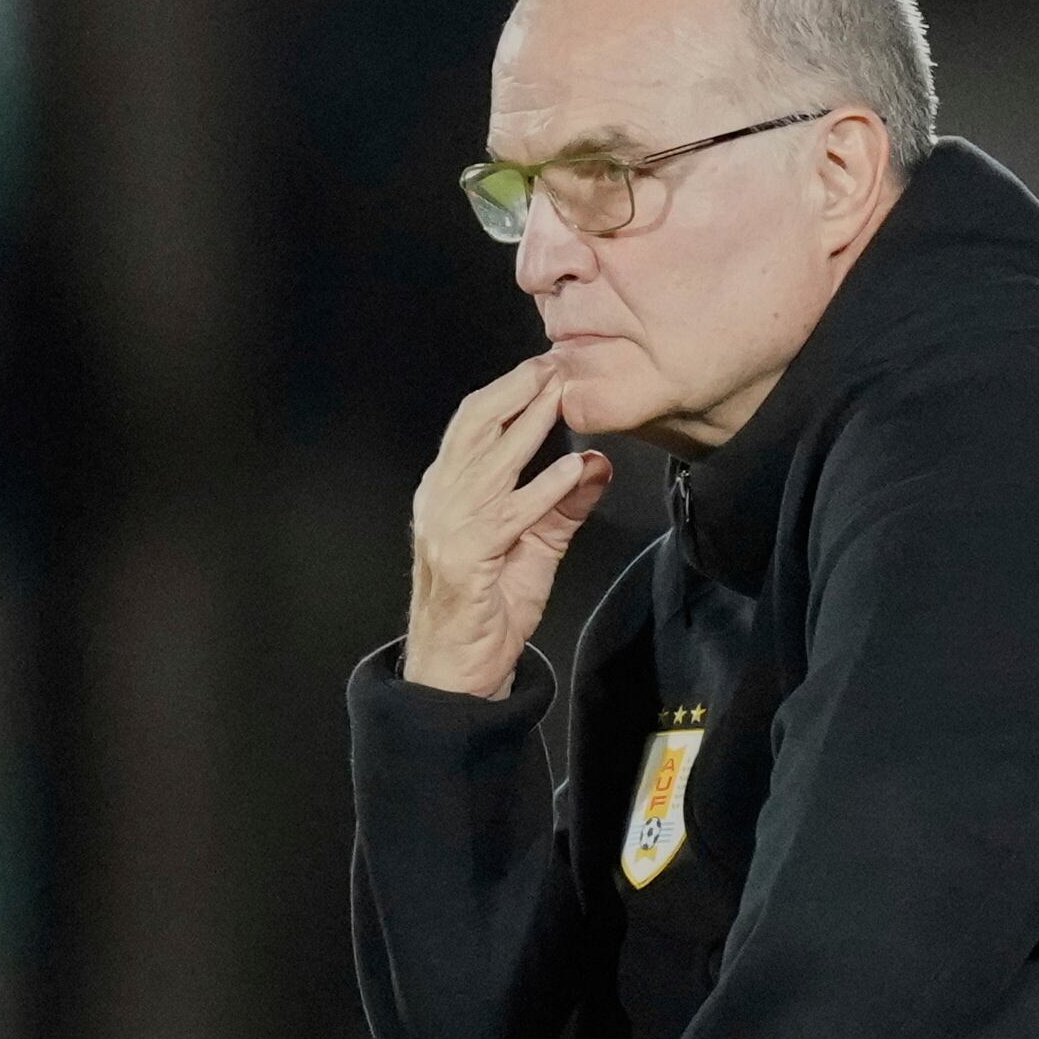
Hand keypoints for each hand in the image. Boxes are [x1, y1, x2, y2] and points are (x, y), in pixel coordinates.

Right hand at [404, 353, 614, 698]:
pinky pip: (509, 517)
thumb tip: (598, 462)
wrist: (456, 674)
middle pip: (473, 428)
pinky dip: (542, 490)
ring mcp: (448, 530)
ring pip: (490, 463)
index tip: (545, 367)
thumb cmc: (487, 612)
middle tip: (553, 363)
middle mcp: (440, 502)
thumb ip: (562, 505)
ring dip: (529, 426)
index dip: (507, 391)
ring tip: (561, 395)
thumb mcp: (534, 549)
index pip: (472, 425)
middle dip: (514, 391)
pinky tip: (572, 468)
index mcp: (447, 492)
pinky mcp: (465, 562)